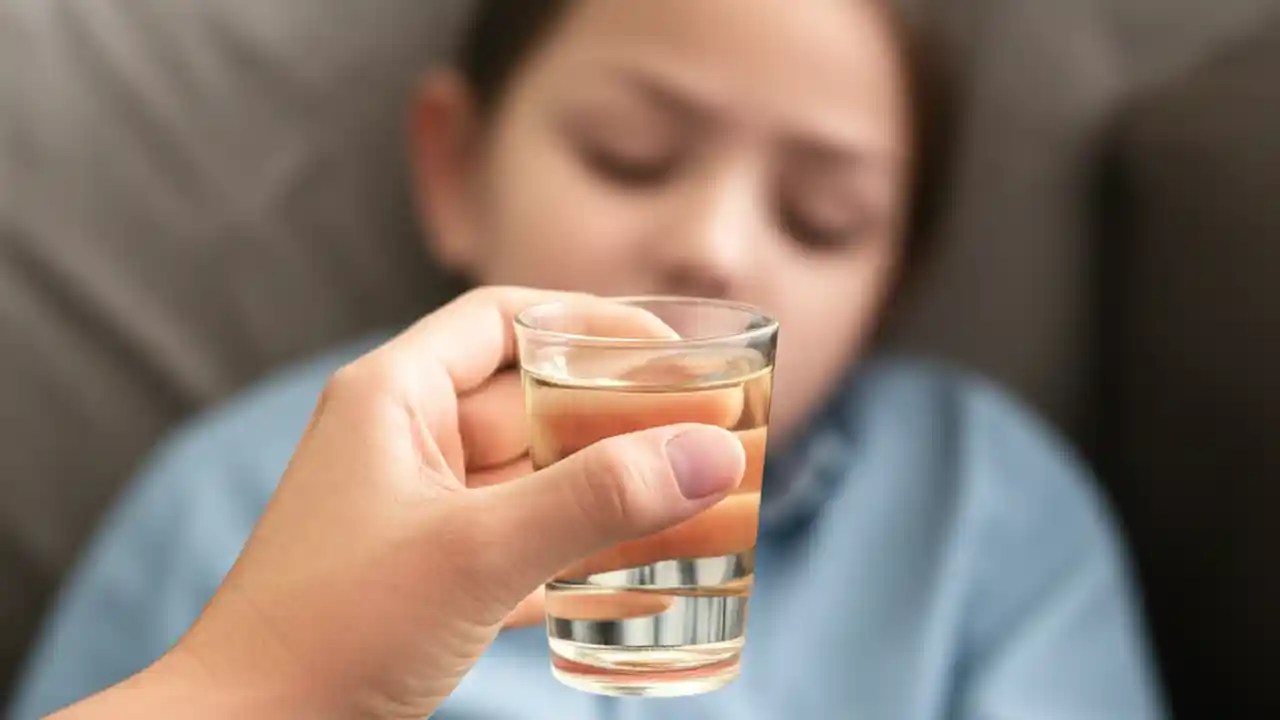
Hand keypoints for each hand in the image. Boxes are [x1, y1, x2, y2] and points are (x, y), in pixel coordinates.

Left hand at [54, 287, 745, 719]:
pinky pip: (529, 555)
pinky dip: (584, 566)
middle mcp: (409, 446)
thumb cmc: (332, 629)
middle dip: (621, 419)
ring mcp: (423, 518)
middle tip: (708, 432)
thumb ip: (596, 499)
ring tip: (702, 503)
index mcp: (395, 399)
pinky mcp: (436, 584)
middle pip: (534, 405)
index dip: (588, 321)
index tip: (669, 348)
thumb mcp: (476, 553)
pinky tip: (654, 590)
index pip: (502, 320)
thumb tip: (712, 453)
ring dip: (612, 497)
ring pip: (538, 485)